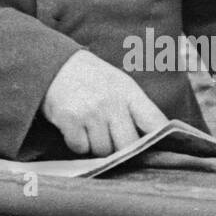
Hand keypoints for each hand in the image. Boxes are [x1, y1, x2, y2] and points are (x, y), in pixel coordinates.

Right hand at [41, 51, 168, 155]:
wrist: (54, 64)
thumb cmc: (91, 78)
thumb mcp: (119, 84)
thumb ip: (136, 109)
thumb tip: (155, 140)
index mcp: (128, 91)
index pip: (154, 122)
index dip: (161, 140)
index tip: (160, 151)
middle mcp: (111, 102)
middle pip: (128, 145)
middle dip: (122, 149)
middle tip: (113, 139)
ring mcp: (90, 112)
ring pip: (103, 150)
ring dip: (97, 145)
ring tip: (90, 127)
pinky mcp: (69, 121)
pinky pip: (81, 148)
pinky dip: (78, 143)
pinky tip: (75, 127)